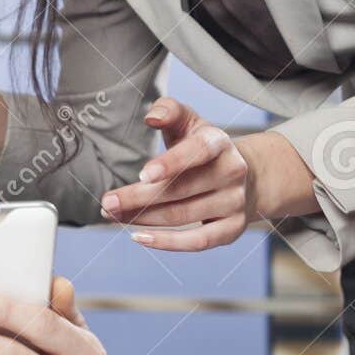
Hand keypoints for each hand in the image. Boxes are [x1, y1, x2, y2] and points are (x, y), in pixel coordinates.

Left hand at [98, 97, 252, 251]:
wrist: (247, 176)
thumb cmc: (203, 148)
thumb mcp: (189, 122)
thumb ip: (169, 111)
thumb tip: (152, 116)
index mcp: (219, 143)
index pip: (196, 151)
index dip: (170, 163)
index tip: (142, 174)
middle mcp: (231, 172)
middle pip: (181, 189)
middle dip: (138, 198)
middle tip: (107, 203)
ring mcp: (234, 203)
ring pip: (183, 215)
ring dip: (143, 218)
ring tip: (114, 215)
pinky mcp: (232, 229)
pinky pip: (197, 242)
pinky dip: (167, 243)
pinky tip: (139, 237)